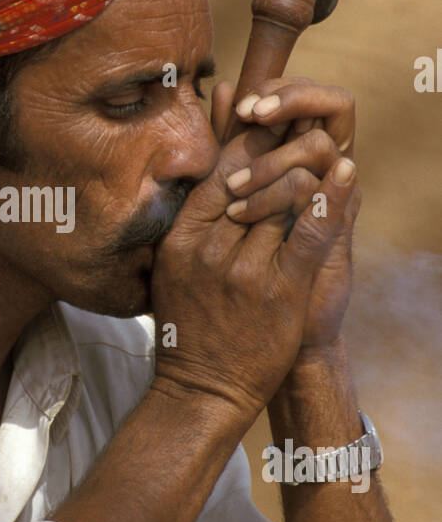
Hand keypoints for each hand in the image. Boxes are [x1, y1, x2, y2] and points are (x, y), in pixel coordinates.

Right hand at [150, 82, 357, 419]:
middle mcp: (209, 248)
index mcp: (181, 238)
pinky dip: (331, 198)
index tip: (270, 131)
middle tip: (303, 135)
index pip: (218, 171)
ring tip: (324, 164)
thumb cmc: (190, 323)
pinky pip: (309, 231)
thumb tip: (192, 167)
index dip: (248, 143)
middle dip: (280, 151)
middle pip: (252, 176)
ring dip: (307, 176)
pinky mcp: (280, 289)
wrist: (204, 390)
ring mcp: (244, 269)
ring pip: (284, 197)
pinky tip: (347, 174)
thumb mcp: (174, 264)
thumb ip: (190, 209)